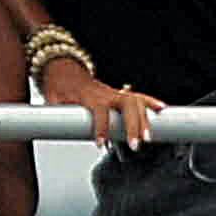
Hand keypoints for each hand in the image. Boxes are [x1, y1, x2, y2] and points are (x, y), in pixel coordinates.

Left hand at [37, 54, 162, 149]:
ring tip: (149, 138)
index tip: (101, 144)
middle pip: (126, 106)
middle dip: (133, 125)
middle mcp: (105, 93)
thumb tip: (56, 129)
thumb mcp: (53, 100)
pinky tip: (162, 110)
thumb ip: (57, 115)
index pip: (98, 111)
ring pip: (135, 102)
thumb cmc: (59, 87)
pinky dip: (150, 102)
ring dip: (144, 120)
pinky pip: (138, 97)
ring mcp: (114, 93)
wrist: (63, 69)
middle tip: (136, 145)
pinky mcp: (119, 95)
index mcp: (88, 96)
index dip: (101, 127)